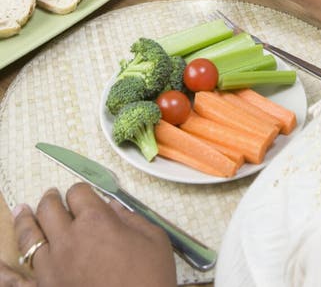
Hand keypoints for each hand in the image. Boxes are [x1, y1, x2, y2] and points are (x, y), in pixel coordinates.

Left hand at [3, 184, 175, 286]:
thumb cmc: (150, 278)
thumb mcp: (154, 240)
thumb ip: (132, 218)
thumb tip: (113, 208)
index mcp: (96, 221)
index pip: (78, 192)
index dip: (81, 192)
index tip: (85, 197)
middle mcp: (68, 238)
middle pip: (49, 208)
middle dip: (51, 199)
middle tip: (52, 197)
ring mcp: (52, 267)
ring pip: (30, 236)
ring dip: (27, 220)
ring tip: (23, 212)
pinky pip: (17, 280)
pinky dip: (5, 272)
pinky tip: (0, 264)